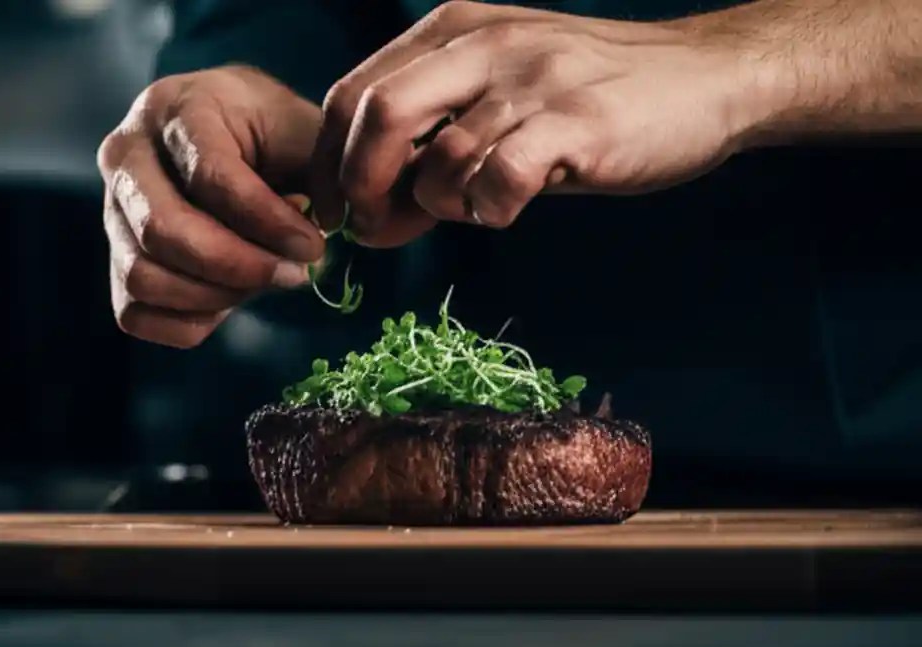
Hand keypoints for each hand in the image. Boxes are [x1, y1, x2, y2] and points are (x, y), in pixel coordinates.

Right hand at [98, 66, 324, 347]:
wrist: (230, 134)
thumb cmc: (269, 133)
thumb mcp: (300, 133)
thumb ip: (318, 174)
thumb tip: (322, 230)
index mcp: (174, 108)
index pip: (210, 177)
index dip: (267, 223)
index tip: (314, 246)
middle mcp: (125, 155)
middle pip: (162, 231)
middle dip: (237, 266)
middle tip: (293, 275)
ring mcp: (110, 210)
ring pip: (143, 278)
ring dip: (214, 296)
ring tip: (263, 283)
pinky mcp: (113, 258)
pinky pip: (135, 313)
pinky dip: (188, 322)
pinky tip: (231, 300)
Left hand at [310, 1, 772, 243]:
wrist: (705, 78)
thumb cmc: (590, 96)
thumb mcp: (499, 96)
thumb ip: (431, 142)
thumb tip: (368, 216)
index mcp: (454, 29)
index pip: (354, 92)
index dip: (327, 162)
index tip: (332, 211)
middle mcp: (487, 44)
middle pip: (378, 115)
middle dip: (359, 186)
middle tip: (373, 230)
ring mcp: (533, 80)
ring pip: (440, 159)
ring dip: (440, 206)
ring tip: (472, 207)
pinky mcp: (578, 123)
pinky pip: (500, 178)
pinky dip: (489, 210)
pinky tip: (508, 208)